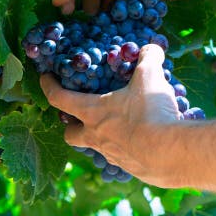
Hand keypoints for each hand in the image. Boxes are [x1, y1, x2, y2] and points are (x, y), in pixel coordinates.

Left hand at [39, 44, 180, 184]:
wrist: (170, 153)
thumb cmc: (150, 112)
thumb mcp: (150, 77)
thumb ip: (148, 58)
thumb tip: (151, 48)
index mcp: (93, 112)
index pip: (60, 98)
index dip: (49, 86)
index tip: (45, 78)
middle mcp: (96, 136)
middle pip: (70, 134)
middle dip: (71, 124)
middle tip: (81, 115)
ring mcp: (112, 155)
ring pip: (96, 147)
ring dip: (102, 136)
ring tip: (120, 124)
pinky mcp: (130, 167)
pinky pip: (121, 157)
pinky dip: (127, 147)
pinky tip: (143, 138)